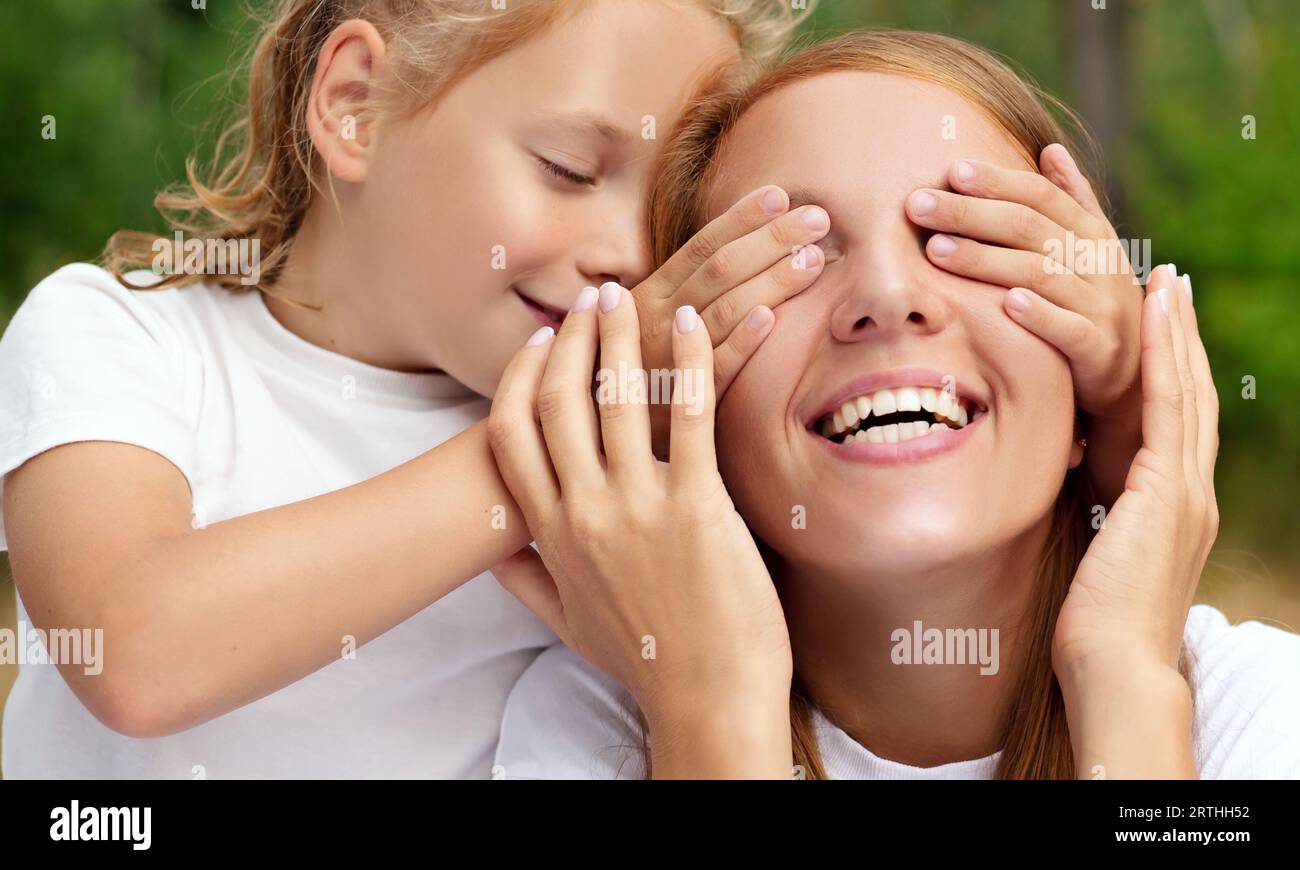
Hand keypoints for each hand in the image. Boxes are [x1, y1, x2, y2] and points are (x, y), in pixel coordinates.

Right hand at [487, 283, 792, 776]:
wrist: (707, 699)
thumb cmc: (646, 659)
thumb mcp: (568, 623)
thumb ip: (526, 582)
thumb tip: (493, 556)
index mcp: (551, 533)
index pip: (510, 437)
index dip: (519, 378)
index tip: (538, 342)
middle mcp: (585, 512)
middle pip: (558, 402)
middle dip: (574, 339)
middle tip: (593, 297)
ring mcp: (638, 508)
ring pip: (617, 398)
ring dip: (622, 335)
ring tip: (632, 295)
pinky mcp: (697, 508)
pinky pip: (690, 414)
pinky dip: (693, 358)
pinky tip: (697, 320)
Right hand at [632, 185, 829, 455]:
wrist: (596, 443)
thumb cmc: (627, 381)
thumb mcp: (637, 330)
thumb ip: (676, 296)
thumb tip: (728, 256)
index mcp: (645, 296)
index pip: (700, 246)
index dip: (741, 218)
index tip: (779, 193)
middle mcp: (653, 320)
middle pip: (719, 268)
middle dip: (771, 238)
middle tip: (818, 217)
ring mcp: (666, 359)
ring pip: (724, 309)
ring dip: (771, 279)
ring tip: (814, 258)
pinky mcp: (681, 402)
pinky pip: (717, 367)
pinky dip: (743, 340)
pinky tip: (773, 317)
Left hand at [906, 144, 1143, 502]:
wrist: (1139, 374)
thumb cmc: (1096, 305)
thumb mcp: (1089, 251)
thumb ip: (1072, 201)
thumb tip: (1050, 149)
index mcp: (1090, 233)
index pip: (1039, 196)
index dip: (997, 180)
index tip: (950, 169)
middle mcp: (1097, 262)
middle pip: (1028, 228)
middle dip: (969, 213)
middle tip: (916, 204)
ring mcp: (1102, 305)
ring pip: (1040, 273)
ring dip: (985, 259)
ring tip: (936, 250)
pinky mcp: (1100, 349)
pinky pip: (1069, 329)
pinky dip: (1039, 315)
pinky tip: (1005, 303)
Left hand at [1052, 263, 1218, 682]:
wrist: (1115, 669)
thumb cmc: (1092, 626)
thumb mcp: (1093, 558)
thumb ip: (1090, 521)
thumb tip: (1061, 496)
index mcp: (1172, 507)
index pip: (1172, 424)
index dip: (1168, 372)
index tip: (1154, 329)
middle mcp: (1191, 493)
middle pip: (1190, 397)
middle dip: (1181, 340)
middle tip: (1169, 284)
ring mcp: (1187, 492)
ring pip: (1187, 392)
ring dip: (1177, 333)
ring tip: (1165, 280)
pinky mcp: (1171, 494)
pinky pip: (1170, 410)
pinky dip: (1166, 359)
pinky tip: (1156, 318)